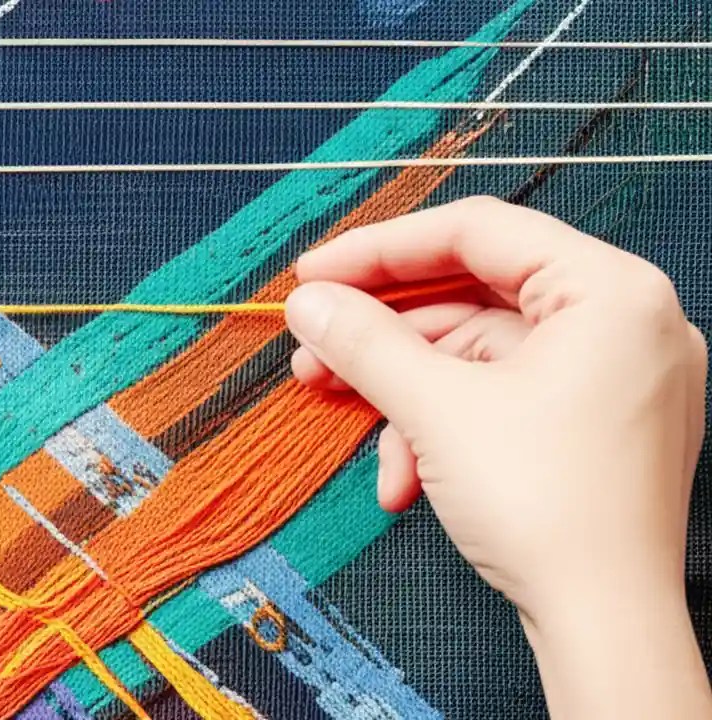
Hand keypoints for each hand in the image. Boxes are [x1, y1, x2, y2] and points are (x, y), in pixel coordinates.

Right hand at [285, 196, 710, 718]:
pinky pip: (504, 397)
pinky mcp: (596, 424)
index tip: (312, 274)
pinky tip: (405, 478)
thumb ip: (366, 340)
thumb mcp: (436, 410)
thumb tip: (308, 302)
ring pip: (480, 356)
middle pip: (475, 295)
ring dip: (405, 393)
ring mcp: (616, 376)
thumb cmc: (546, 509)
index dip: (381, 249)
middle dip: (385, 335)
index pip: (479, 231)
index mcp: (611, 290)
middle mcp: (625, 322)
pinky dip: (445, 427)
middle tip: (314, 349)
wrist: (603, 628)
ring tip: (347, 419)